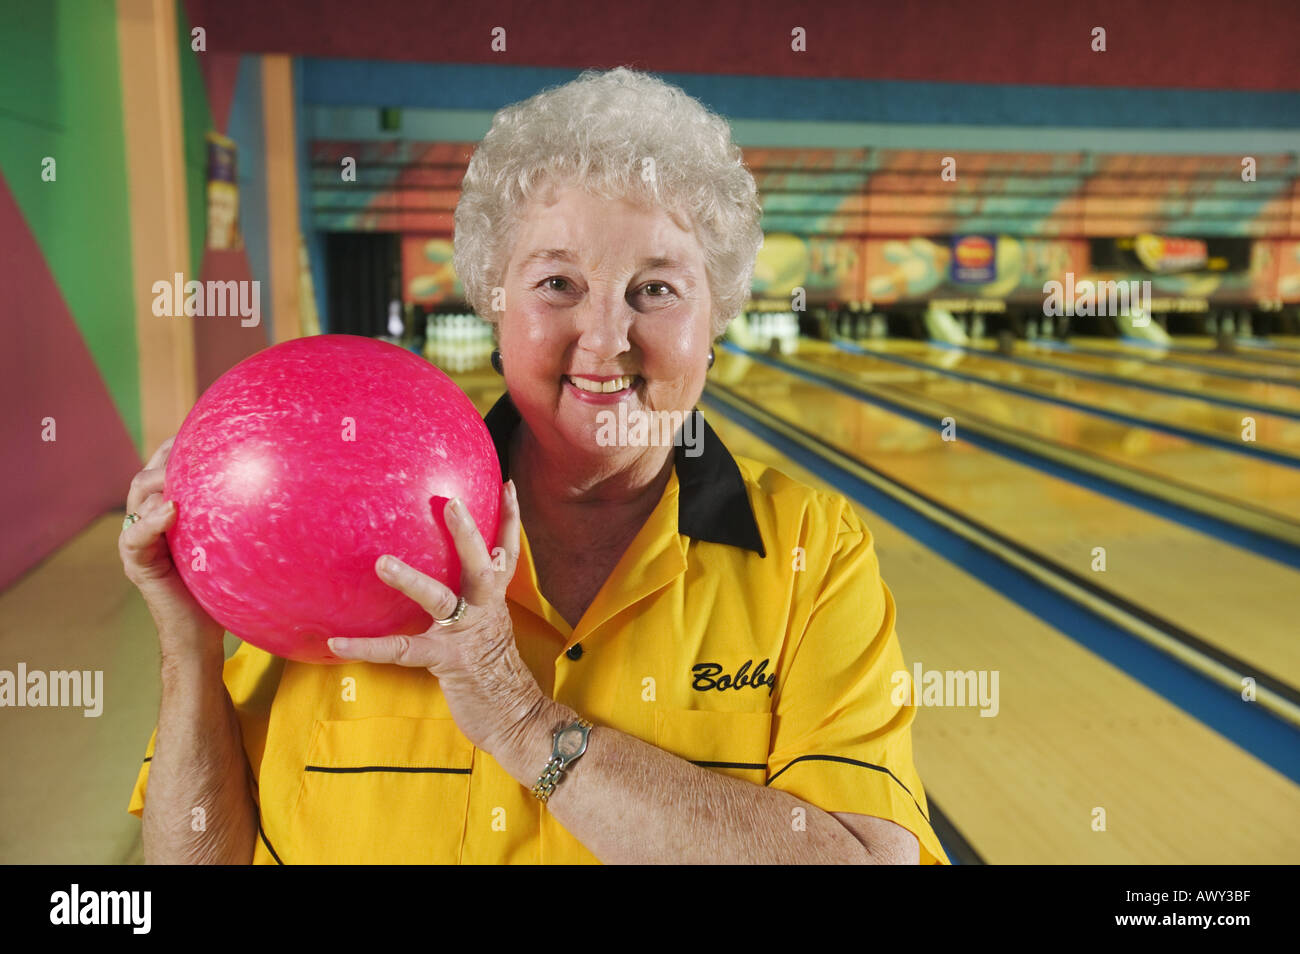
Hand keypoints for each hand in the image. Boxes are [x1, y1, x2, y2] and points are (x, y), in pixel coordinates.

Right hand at [119, 436, 225, 660]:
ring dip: (158, 482)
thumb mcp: (234, 544)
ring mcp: (140, 542)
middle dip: (166, 457)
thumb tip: (291, 488)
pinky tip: (171, 511)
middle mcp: (150, 522)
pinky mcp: (137, 563)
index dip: (178, 448)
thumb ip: (243, 517)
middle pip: (147, 477)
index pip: (166, 469)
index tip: (203, 429)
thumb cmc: (225, 587)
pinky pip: (135, 537)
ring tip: (180, 474)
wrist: (203, 634)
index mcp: (170, 513)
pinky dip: (151, 521)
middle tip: (192, 445)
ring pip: (137, 499)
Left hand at [327, 480, 545, 753]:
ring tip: (383, 563)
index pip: (505, 552)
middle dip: (469, 533)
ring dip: (412, 580)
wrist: (518, 718)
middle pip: (483, 565)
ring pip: (441, 600)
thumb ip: (476, 608)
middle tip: (452, 502)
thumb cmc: (498, 675)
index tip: (505, 485)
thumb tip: (454, 591)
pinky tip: (337, 641)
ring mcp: (468, 636)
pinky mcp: (447, 663)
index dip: (508, 519)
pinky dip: (367, 646)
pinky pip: (402, 651)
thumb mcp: (492, 633)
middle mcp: (486, 612)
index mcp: (495, 602)